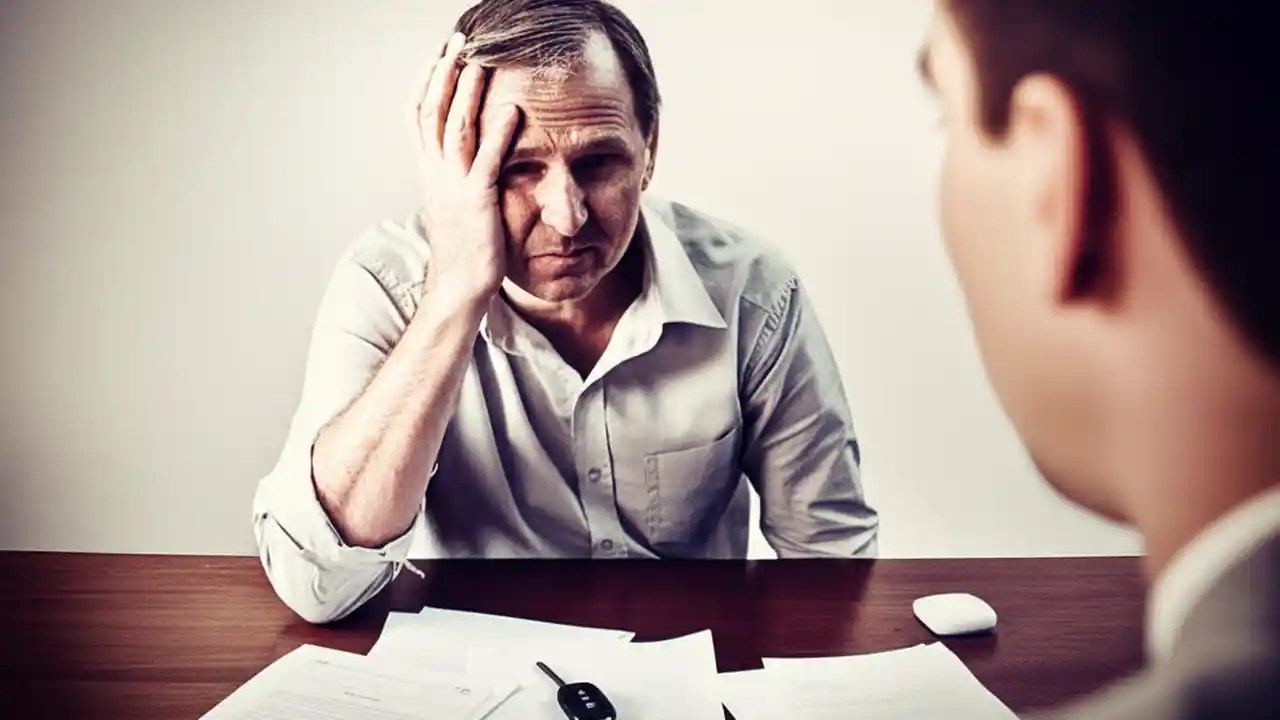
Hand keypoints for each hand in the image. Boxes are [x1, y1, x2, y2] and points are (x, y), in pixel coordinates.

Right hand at [407, 33, 520, 307]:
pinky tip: (511, 109)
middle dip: (444, 71)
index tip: (441, 52)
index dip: (427, 79)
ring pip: (455, 127)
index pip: (418, 114)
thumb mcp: (452, 201)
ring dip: (468, 90)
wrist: (459, 286)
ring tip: (480, 60)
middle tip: (458, 39)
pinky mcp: (477, 201)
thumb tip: (462, 153)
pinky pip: (488, 160)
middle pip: (432, 109)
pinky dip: (499, 132)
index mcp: (428, 169)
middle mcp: (435, 171)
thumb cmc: (463, 247)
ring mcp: (454, 185)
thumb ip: (454, 173)